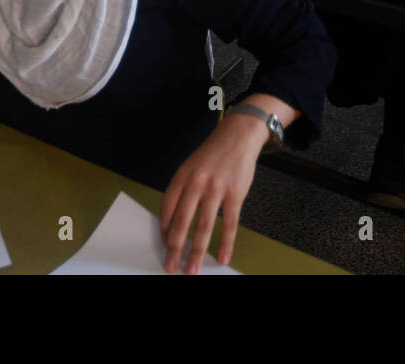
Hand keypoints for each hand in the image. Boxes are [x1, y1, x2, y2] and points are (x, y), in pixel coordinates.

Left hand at [159, 106, 268, 272]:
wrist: (238, 135)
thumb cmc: (213, 154)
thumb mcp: (191, 166)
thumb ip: (182, 190)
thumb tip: (173, 221)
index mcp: (182, 176)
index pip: (167, 208)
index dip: (165, 229)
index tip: (165, 245)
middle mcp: (196, 183)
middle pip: (182, 221)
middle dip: (175, 247)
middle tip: (171, 267)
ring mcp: (216, 189)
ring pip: (204, 226)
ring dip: (196, 251)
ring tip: (192, 269)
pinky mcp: (235, 194)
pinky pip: (229, 224)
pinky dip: (225, 243)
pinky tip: (221, 257)